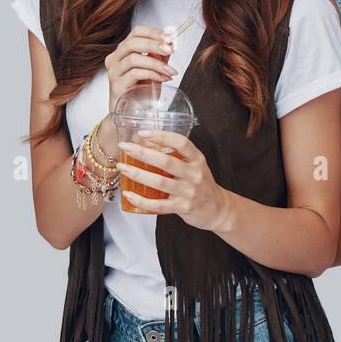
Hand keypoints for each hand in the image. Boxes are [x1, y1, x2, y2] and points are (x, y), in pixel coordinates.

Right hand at [105, 24, 179, 113]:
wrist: (130, 115)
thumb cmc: (141, 91)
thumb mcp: (154, 70)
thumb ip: (160, 57)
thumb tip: (170, 44)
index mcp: (122, 51)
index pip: (136, 32)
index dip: (154, 32)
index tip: (170, 38)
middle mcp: (114, 59)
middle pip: (132, 43)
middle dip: (155, 44)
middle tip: (170, 50)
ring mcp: (113, 72)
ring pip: (133, 58)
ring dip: (156, 63)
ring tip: (170, 71)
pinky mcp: (116, 85)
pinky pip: (135, 74)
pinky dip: (153, 74)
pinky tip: (164, 79)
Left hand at [114, 130, 230, 231]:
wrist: (217, 209)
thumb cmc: (201, 184)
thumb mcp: (194, 166)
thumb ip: (176, 156)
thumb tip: (145, 143)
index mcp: (197, 160)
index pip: (181, 143)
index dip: (162, 136)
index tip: (143, 132)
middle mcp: (194, 174)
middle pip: (166, 161)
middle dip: (143, 153)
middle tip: (125, 147)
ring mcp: (189, 192)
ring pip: (160, 182)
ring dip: (138, 174)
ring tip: (122, 168)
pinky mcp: (182, 207)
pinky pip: (158, 205)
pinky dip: (141, 200)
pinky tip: (129, 194)